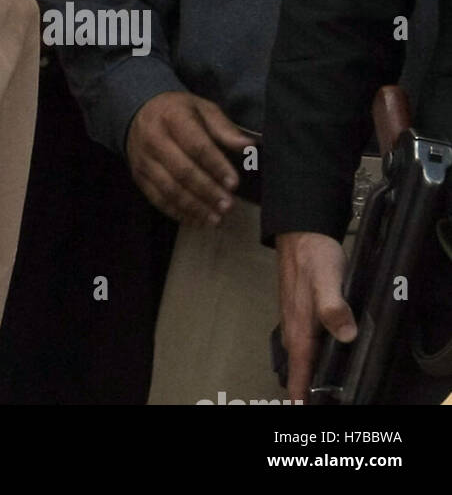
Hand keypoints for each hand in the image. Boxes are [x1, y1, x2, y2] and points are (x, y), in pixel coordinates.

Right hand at [125, 90, 245, 224]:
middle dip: (207, 191)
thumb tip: (249, 146)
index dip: (216, 166)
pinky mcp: (138, 175)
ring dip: (194, 207)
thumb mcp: (203, 109)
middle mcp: (153, 138)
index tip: (234, 183)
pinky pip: (157, 198)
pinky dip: (178, 213)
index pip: (196, 146)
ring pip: (169, 188)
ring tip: (216, 219)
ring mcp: (143, 159)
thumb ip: (224, 128)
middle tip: (228, 206)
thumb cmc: (179, 112)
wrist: (140, 112)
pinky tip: (197, 221)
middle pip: (182, 170)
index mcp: (172, 117)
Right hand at [276, 231, 355, 401]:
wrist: (300, 229)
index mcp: (300, 325)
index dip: (299, 392)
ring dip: (302, 372)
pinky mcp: (298, 307)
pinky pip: (301, 340)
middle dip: (300, 387)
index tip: (300, 410)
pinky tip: (317, 352)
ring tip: (312, 388)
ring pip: (298, 352)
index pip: (298, 368)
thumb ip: (334, 306)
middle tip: (311, 404)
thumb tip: (345, 336)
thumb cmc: (314, 255)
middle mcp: (293, 324)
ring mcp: (293, 315)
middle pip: (296, 365)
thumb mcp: (328, 279)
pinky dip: (305, 355)